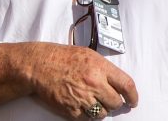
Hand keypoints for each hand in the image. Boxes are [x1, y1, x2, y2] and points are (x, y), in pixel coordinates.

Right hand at [23, 42, 137, 118]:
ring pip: (103, 113)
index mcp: (99, 67)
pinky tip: (76, 102)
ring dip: (98, 109)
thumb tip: (119, 85)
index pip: (127, 85)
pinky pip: (87, 118)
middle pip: (116, 102)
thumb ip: (104, 69)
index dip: (133, 96)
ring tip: (86, 99)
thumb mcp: (85, 54)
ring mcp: (83, 97)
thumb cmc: (58, 57)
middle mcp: (93, 83)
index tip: (132, 101)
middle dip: (111, 102)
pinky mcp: (72, 109)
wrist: (35, 65)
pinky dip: (84, 113)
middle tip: (103, 98)